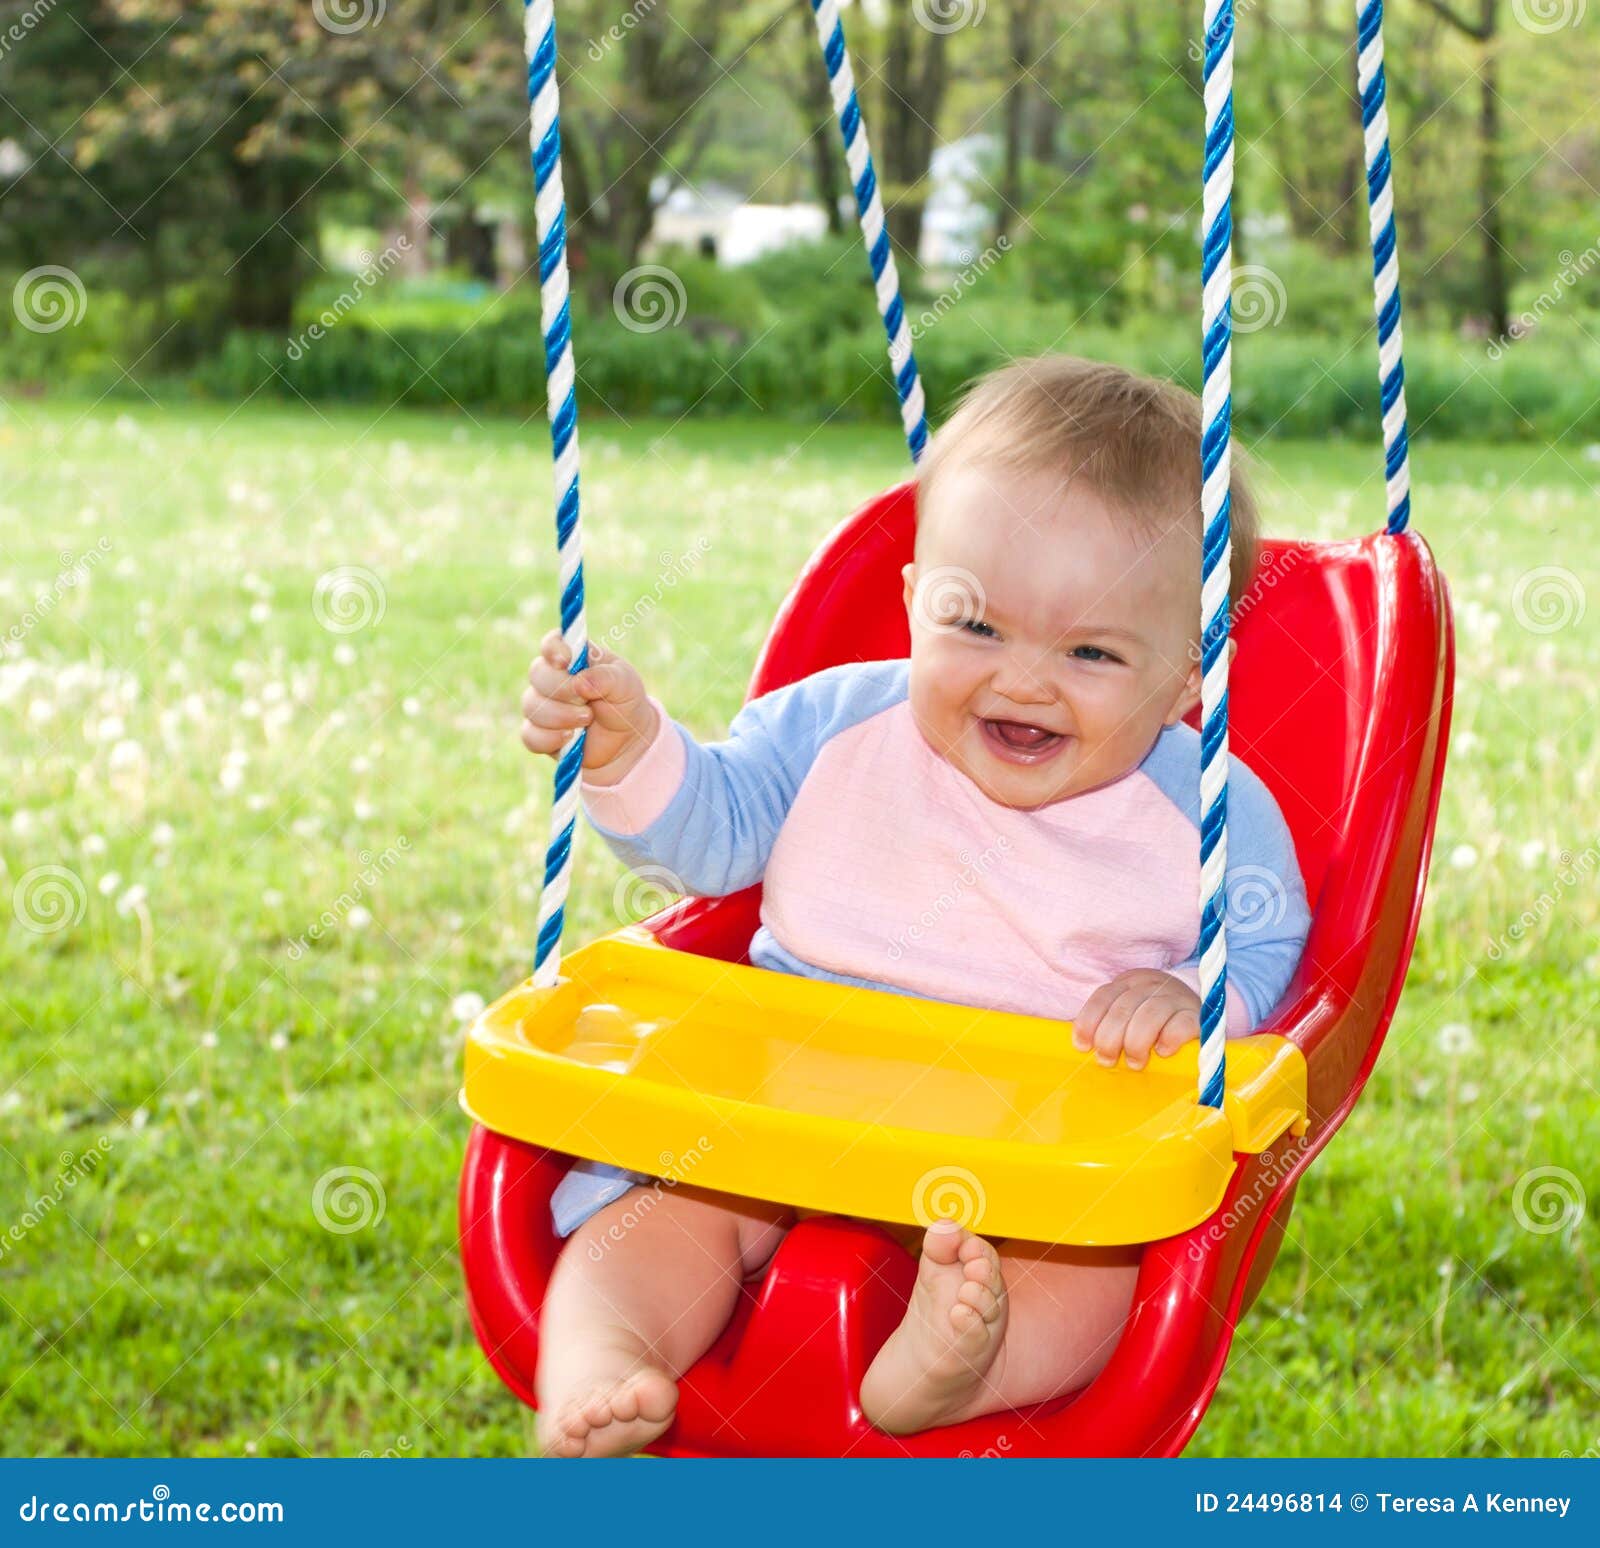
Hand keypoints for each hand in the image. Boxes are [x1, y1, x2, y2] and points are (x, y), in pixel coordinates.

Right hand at [520, 629, 657, 781]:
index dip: (553, 649)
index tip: (565, 662)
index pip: (552, 643)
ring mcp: (543, 706)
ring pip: (532, 706)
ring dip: (561, 716)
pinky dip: (551, 738)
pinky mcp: (540, 734)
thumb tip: (579, 683)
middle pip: (537, 673)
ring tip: (588, 719)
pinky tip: (570, 738)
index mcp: (573, 657)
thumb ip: (607, 678)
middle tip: (586, 700)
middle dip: (562, 689)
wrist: (627, 740)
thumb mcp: (625, 684)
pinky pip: (530, 735)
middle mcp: (552, 678)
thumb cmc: (624, 702)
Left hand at [1073, 970, 1201, 1070]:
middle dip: (1109, 1038)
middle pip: (1122, 1008)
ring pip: (1148, 1015)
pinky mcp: (1197, 1014)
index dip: (1088, 1022)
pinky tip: (1162, 1052)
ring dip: (1135, 1043)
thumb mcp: (1131, 1012)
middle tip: (1108, 1060)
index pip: (1103, 996)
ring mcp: (1175, 997)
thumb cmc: (1157, 1019)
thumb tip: (1083, 1047)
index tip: (1082, 1046)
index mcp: (1129, 982)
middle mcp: (1150, 984)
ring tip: (1135, 1063)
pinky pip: (1180, 1024)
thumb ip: (1110, 1023)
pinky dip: (1168, 1040)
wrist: (1202, 1007)